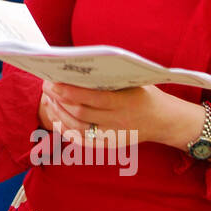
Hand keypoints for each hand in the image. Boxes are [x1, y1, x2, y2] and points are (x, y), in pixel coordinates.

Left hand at [39, 79, 201, 149]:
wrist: (164, 119)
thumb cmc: (144, 93)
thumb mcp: (132, 80)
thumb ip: (108, 76)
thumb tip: (75, 66)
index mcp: (125, 101)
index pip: (91, 97)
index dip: (68, 90)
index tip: (52, 80)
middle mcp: (118, 120)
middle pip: (80, 112)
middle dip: (59, 99)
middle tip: (46, 86)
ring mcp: (113, 135)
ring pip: (77, 127)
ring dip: (58, 113)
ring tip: (49, 99)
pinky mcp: (109, 144)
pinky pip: (82, 141)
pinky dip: (65, 130)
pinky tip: (56, 118)